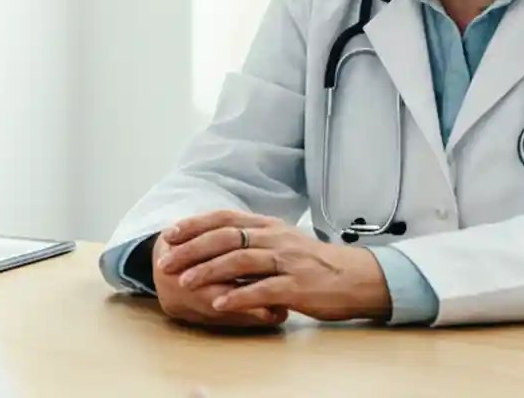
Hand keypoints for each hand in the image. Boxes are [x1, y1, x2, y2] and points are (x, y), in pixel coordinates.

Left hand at [160, 210, 391, 321]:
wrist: (356, 278)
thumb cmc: (315, 263)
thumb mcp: (284, 241)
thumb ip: (254, 239)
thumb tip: (219, 239)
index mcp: (269, 225)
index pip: (225, 218)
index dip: (195, 225)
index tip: (170, 235)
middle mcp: (275, 238)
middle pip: (226, 237)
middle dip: (192, 249)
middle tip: (167, 262)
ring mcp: (287, 261)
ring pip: (241, 261)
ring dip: (209, 271)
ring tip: (186, 282)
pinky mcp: (297, 286)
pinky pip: (262, 289)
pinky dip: (238, 296)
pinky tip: (219, 304)